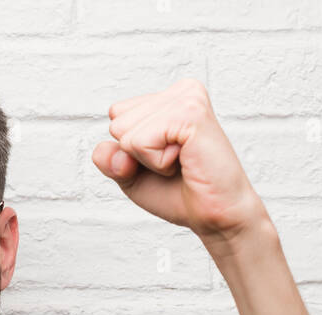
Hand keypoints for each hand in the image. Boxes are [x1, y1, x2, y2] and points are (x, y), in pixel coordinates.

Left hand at [92, 78, 265, 243]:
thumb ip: (109, 158)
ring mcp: (187, 98)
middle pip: (117, 122)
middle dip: (138, 155)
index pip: (116, 115)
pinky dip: (157, 164)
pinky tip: (185, 162)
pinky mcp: (191, 113)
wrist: (215, 216)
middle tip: (176, 164)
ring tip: (182, 163)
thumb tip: (106, 147)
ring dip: (149, 160)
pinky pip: (140, 142)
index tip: (166, 158)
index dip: (131, 149)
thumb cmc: (180, 193)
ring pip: (125, 132)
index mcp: (170, 98)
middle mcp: (181, 92)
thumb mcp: (131, 175)